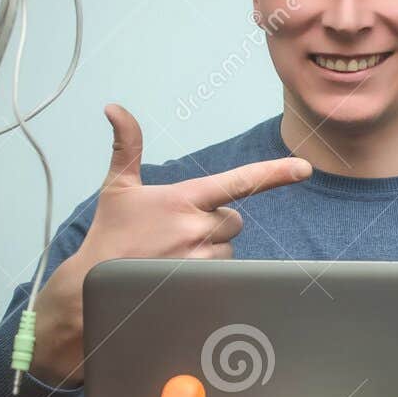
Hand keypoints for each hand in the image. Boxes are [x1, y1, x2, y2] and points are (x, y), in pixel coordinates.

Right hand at [29, 104, 310, 384]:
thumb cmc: (109, 234)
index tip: (303, 168)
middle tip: (177, 232)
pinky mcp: (201, 287)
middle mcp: (197, 228)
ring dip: (208, 250)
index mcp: (184, 199)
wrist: (94, 285)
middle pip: (234, 221)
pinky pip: (224, 276)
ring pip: (228, 250)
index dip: (274, 173)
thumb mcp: (118, 187)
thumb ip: (127, 146)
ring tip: (172, 255)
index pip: (239, 181)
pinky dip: (206, 274)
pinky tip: (178, 273)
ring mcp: (200, 260)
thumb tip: (114, 108)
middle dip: (213, 224)